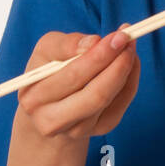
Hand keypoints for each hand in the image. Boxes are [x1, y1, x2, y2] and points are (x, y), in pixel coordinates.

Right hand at [16, 25, 140, 139]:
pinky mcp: (99, 129)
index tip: (119, 35)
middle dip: (118, 63)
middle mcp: (53, 120)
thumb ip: (66, 44)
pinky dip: (130, 81)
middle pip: (96, 94)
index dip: (99, 55)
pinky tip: (129, 64)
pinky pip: (121, 104)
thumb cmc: (47, 72)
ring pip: (111, 99)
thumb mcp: (46, 50)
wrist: (49, 107)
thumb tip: (95, 42)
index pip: (73, 76)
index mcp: (35, 98)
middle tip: (130, 39)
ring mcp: (78, 129)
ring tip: (129, 48)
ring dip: (127, 70)